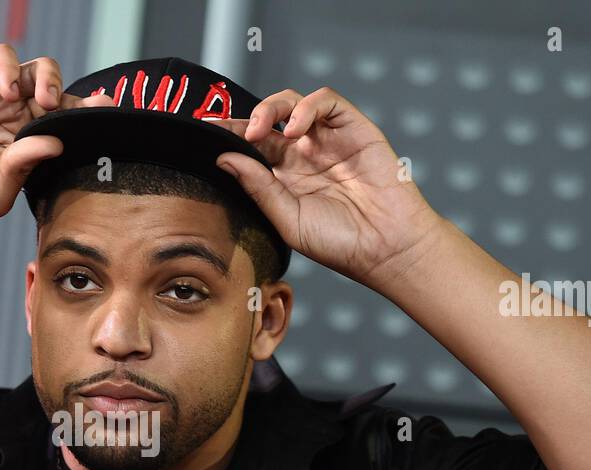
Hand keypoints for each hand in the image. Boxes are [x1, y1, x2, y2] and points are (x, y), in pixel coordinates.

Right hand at [0, 44, 111, 224]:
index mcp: (30, 144)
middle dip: (71, 96)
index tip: (107, 114)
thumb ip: (23, 169)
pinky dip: (9, 66)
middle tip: (61, 109)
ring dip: (46, 78)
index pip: (68, 123)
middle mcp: (18, 116)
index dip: (88, 115)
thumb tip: (54, 143)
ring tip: (38, 101)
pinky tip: (7, 90)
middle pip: (58, 91)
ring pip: (36, 69)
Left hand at [213, 87, 446, 286]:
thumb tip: (223, 159)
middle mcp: (305, 154)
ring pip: (294, 103)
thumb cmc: (339, 243)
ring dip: (272, 108)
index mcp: (285, 176)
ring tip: (261, 130)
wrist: (384, 247)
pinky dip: (306, 107)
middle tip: (235, 132)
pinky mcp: (354, 128)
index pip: (252, 146)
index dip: (230, 134)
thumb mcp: (286, 218)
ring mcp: (329, 139)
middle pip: (269, 119)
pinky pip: (327, 101)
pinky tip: (294, 130)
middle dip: (247, 117)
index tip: (206, 130)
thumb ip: (258, 187)